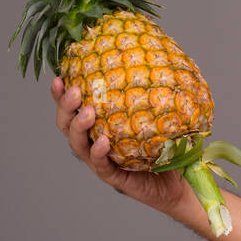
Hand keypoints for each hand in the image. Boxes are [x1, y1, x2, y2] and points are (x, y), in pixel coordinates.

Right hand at [53, 76, 189, 216]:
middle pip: (67, 124)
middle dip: (65, 106)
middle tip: (74, 91)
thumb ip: (152, 94)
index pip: (74, 108)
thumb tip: (161, 58)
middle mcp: (94, 142)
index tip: (60, 77)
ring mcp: (101, 161)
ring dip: (79, 127)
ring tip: (87, 113)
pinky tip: (101, 142)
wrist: (180, 182)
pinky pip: (100, 164)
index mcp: (99, 126)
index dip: (61, 94)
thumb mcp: (159, 116)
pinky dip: (98, 152)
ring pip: (78, 144)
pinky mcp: (113, 177)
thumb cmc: (167, 146)